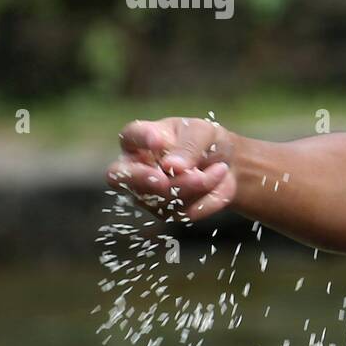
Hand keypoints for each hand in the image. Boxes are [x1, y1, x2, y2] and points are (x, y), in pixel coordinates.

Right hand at [106, 117, 236, 220]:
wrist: (226, 165)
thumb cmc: (206, 142)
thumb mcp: (202, 133)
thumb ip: (188, 146)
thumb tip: (171, 166)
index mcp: (139, 139)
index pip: (130, 136)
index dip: (141, 139)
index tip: (157, 140)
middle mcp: (134, 168)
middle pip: (119, 177)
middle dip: (142, 179)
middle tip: (163, 180)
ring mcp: (146, 194)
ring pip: (161, 197)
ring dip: (198, 184)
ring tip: (220, 168)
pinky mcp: (166, 212)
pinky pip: (186, 211)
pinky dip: (209, 198)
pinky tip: (218, 183)